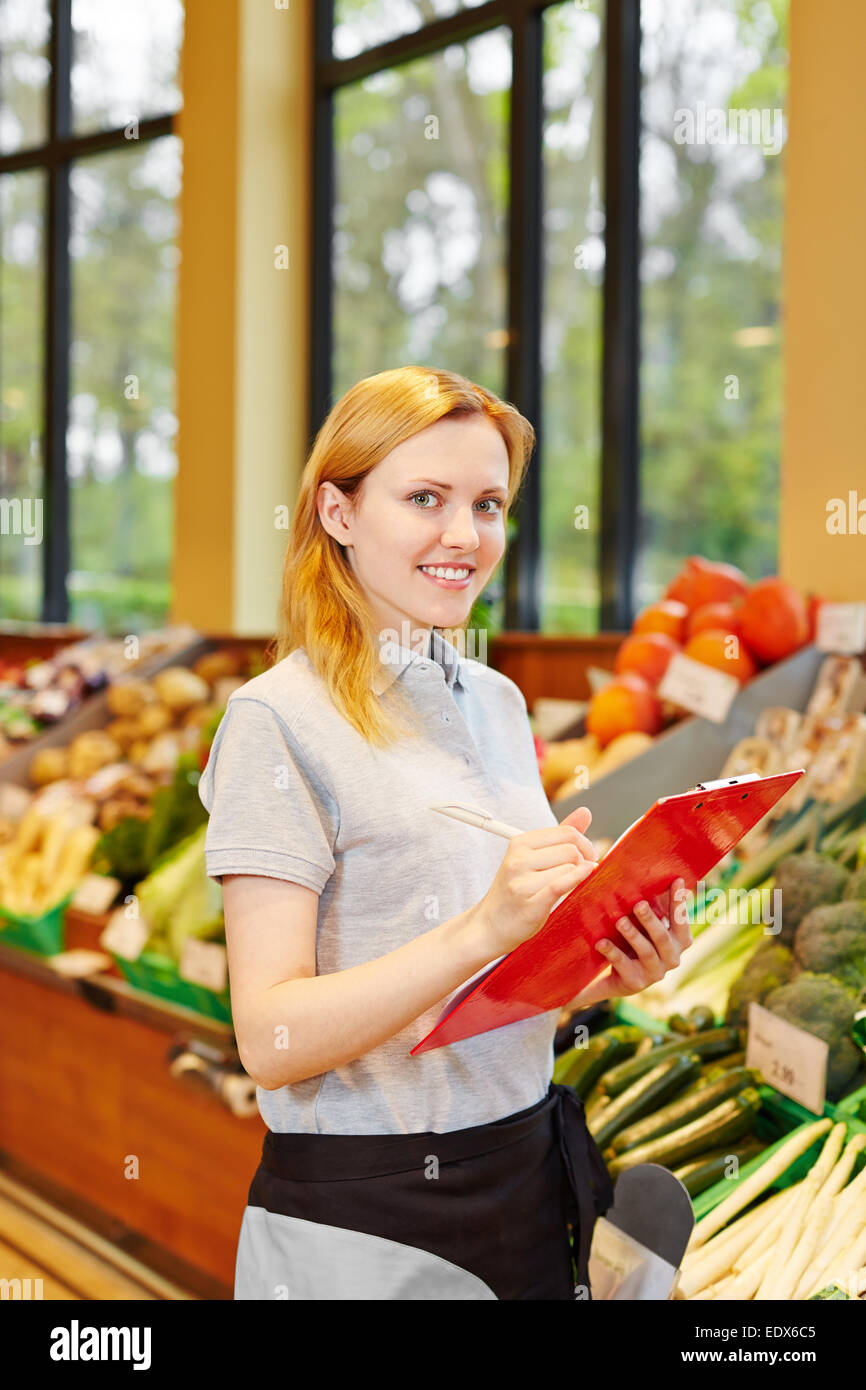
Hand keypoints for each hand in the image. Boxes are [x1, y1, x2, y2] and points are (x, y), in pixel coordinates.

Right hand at [471, 806, 598, 957]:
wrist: (491, 924)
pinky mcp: (530, 903)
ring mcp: (522, 882)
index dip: (585, 843)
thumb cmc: (516, 889)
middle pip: (571, 850)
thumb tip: (585, 812)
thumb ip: (561, 835)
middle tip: (581, 872)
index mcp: (519, 843)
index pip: (566, 832)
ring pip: (570, 868)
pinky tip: (584, 878)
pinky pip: (562, 884)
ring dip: (576, 878)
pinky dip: (578, 879)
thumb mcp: (533, 857)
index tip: (588, 855)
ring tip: (566, 885)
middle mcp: (518, 859)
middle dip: (583, 861)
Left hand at [565, 877, 690, 1010]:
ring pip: (646, 951)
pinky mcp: (635, 983)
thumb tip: (657, 872)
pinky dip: (612, 952)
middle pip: (664, 937)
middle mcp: (672, 958)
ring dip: (633, 935)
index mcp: (680, 941)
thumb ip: (656, 902)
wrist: (617, 976)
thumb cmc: (636, 939)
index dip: (679, 901)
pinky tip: (601, 942)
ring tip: (620, 920)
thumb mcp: (647, 922)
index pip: (681, 919)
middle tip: (639, 904)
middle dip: (651, 920)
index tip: (675, 880)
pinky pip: (624, 965)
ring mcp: (655, 973)